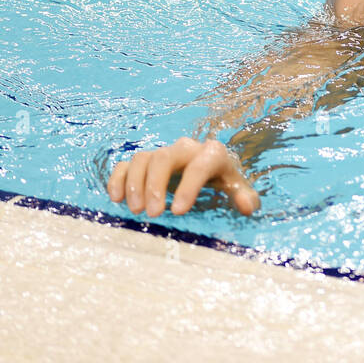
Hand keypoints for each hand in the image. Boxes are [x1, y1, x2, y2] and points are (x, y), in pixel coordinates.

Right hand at [106, 137, 260, 216]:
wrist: (211, 170)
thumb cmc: (225, 182)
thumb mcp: (238, 189)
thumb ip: (246, 197)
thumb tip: (248, 207)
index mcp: (212, 153)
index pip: (199, 165)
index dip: (188, 187)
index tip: (178, 212)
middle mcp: (186, 148)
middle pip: (164, 157)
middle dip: (156, 185)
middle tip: (152, 214)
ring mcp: (164, 153)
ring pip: (144, 158)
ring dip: (135, 183)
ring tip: (136, 210)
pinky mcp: (147, 162)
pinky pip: (127, 163)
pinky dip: (118, 177)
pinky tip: (116, 198)